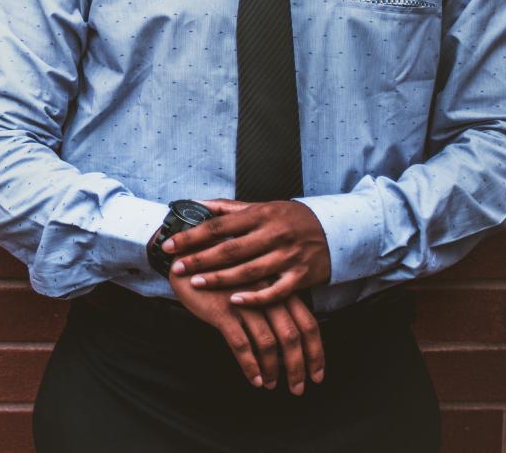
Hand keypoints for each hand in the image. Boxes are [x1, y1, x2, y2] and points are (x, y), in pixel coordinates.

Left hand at [164, 199, 331, 305]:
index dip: (193, 236)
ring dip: (220, 279)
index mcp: (260, 215)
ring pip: (249, 271)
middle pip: (231, 249)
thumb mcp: (261, 207)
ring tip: (196, 283)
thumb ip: (227, 208)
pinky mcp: (301, 276)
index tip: (170, 245)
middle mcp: (273, 234)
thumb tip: (194, 204)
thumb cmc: (289, 219)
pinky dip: (255, 297)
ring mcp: (288, 256)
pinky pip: (276, 291)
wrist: (335, 230)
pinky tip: (234, 301)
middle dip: (200, 259)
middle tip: (176, 267)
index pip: (219, 226)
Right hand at [168, 270, 324, 394]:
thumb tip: (291, 336)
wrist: (188, 260)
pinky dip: (250, 365)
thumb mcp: (255, 283)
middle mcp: (266, 295)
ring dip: (273, 370)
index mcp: (278, 288)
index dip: (316, 352)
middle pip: (292, 336)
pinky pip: (241, 344)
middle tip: (297, 388)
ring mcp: (245, 303)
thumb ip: (273, 302)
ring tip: (270, 385)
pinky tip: (253, 379)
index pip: (308, 323)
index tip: (317, 374)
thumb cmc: (223, 274)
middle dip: (298, 367)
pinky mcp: (222, 311)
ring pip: (268, 344)